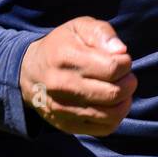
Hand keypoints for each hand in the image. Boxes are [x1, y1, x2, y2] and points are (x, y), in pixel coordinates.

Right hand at [19, 17, 136, 136]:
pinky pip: (104, 128)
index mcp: (66, 57)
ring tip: (121, 90)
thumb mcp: (78, 27)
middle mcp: (62, 85)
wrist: (29, 73)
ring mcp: (64, 109)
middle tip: (126, 76)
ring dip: (125, 101)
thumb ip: (102, 33)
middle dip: (129, 83)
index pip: (112, 67)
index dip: (125, 63)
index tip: (122, 60)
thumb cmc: (61, 46)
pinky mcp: (67, 125)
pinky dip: (116, 117)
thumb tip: (120, 51)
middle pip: (113, 93)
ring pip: (111, 115)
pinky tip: (112, 104)